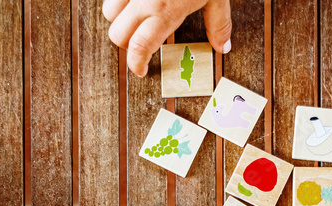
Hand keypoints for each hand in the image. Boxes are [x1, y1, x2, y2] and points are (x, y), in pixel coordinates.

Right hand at [103, 0, 232, 77]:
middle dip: (127, 42)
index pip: (139, 47)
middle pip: (117, 34)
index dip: (135, 63)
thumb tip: (222, 48)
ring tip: (138, 14)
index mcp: (165, 10)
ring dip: (120, 18)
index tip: (140, 69)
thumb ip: (218, 23)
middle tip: (142, 41)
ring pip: (109, 11)